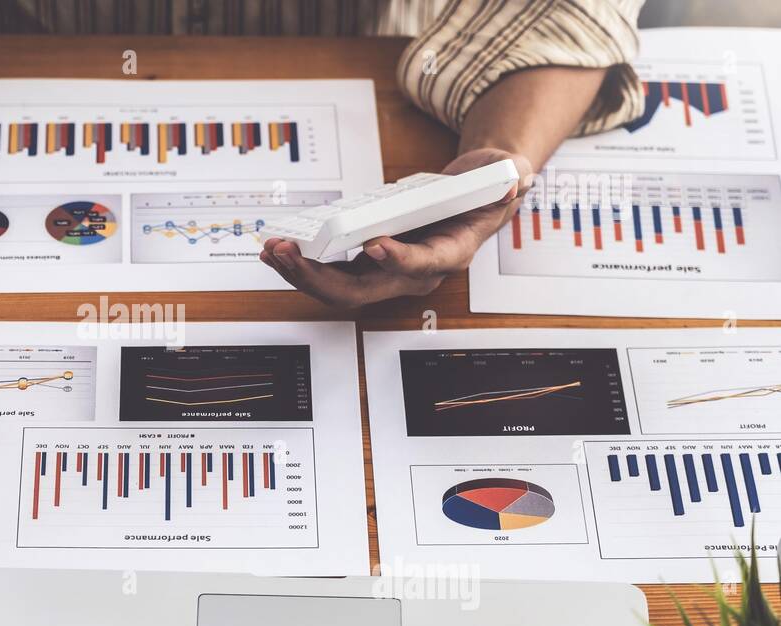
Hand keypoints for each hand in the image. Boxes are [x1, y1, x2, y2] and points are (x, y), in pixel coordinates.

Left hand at [260, 148, 533, 306]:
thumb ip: (509, 178)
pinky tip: (276, 251)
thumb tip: (513, 180)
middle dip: (321, 276)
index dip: (400, 260)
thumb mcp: (506, 176)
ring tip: (272, 252)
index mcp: (448, 255)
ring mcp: (386, 271)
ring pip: (338, 288)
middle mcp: (413, 273)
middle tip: (290, 253)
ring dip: (301, 274)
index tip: (376, 245)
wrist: (471, 198)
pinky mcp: (366, 263)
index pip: (422, 266)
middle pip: (363, 288)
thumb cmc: (485, 190)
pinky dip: (301, 264)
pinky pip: (330, 273)